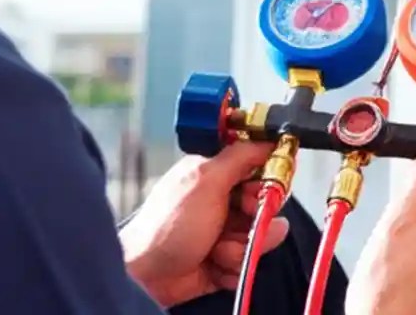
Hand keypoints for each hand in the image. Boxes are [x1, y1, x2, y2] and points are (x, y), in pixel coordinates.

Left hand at [120, 142, 290, 307]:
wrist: (145, 277)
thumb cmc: (166, 227)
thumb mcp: (206, 181)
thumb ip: (239, 157)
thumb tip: (266, 139)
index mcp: (213, 174)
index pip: (258, 168)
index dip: (269, 179)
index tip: (269, 189)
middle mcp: (219, 201)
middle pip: (265, 206)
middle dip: (257, 220)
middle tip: (238, 221)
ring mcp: (220, 232)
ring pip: (259, 238)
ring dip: (241, 248)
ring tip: (217, 250)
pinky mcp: (222, 260)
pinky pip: (247, 263)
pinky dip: (233, 268)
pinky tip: (212, 266)